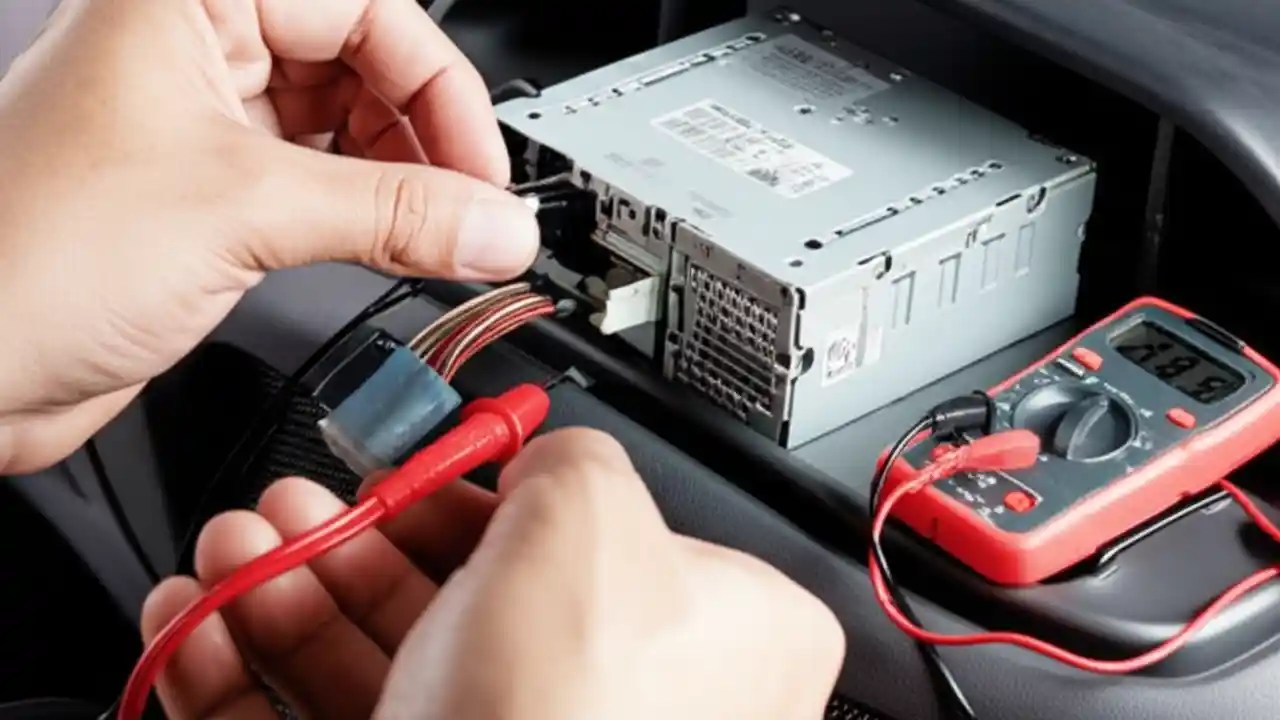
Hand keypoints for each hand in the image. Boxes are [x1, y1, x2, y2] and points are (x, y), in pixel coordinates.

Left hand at [0, 0, 537, 472]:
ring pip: (349, 128)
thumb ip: (394, 215)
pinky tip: (400, 248)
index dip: (436, 85)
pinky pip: (324, 187)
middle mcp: (199, 46)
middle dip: (426, 137)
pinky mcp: (216, 196)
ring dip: (405, 183)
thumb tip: (496, 223)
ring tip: (445, 235)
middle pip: (364, 63)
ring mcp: (208, 123)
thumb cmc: (21, 258)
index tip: (480, 166)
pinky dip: (371, 217)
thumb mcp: (242, 211)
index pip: (364, 8)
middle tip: (472, 206)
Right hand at [144, 429, 846, 719]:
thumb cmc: (571, 714)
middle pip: (455, 602)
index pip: (581, 548)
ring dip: (284, 596)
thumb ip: (569, 459)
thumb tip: (545, 458)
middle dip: (348, 542)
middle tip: (289, 510)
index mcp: (703, 641)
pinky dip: (243, 681)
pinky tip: (198, 630)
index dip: (474, 502)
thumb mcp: (587, 510)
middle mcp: (610, 710)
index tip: (402, 477)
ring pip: (377, 667)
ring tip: (230, 553)